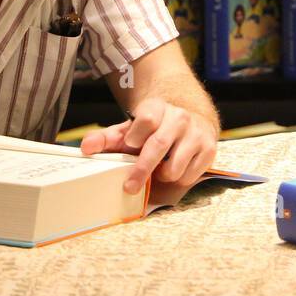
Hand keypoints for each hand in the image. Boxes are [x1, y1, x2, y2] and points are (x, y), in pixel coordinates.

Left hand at [79, 98, 218, 193]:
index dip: (136, 136)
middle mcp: (179, 118)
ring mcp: (197, 134)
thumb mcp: (131, 129)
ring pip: (175, 167)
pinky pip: (189, 176)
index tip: (130, 147)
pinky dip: (178, 180)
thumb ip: (107, 138)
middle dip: (142, 169)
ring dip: (162, 175)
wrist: (192, 118)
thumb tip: (85, 148)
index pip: (147, 120)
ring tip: (159, 169)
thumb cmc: (155, 128)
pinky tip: (174, 169)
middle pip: (159, 145)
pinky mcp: (210, 149)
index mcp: (158, 108)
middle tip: (129, 186)